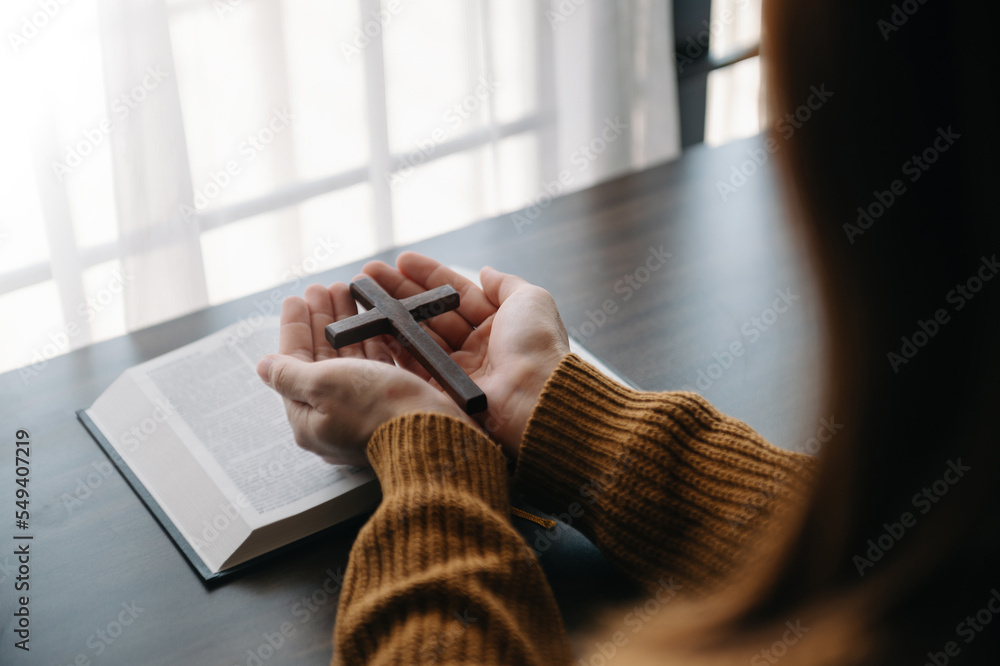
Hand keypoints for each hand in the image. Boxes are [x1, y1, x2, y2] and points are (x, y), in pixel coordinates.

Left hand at [256, 283, 475, 466]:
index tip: (297, 297)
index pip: (293, 365)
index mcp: (308, 419)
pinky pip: (375, 366)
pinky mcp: (390, 403)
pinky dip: (371, 339)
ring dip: (346, 325)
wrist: (430, 433)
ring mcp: (363, 410)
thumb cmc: (373, 411)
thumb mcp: (322, 386)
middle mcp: (333, 416)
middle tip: (324, 287)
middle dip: (322, 320)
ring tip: (347, 292)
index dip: (295, 328)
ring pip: (349, 359)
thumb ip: (289, 374)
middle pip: (321, 359)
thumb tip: (261, 366)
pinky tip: (372, 319)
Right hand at [362, 252, 569, 456]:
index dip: (429, 276)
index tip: (401, 261)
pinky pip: (413, 364)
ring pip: (418, 335)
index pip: (456, 293)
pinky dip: (392, 345)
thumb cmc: (536, 345)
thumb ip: (506, 284)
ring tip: (362, 295)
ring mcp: (459, 369)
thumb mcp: (531, 300)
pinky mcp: (443, 391)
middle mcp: (477, 346)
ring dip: (390, 315)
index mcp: (498, 323)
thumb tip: (486, 271)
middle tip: (369, 275)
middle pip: (432, 313)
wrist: (534, 396)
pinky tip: (371, 326)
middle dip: (400, 292)